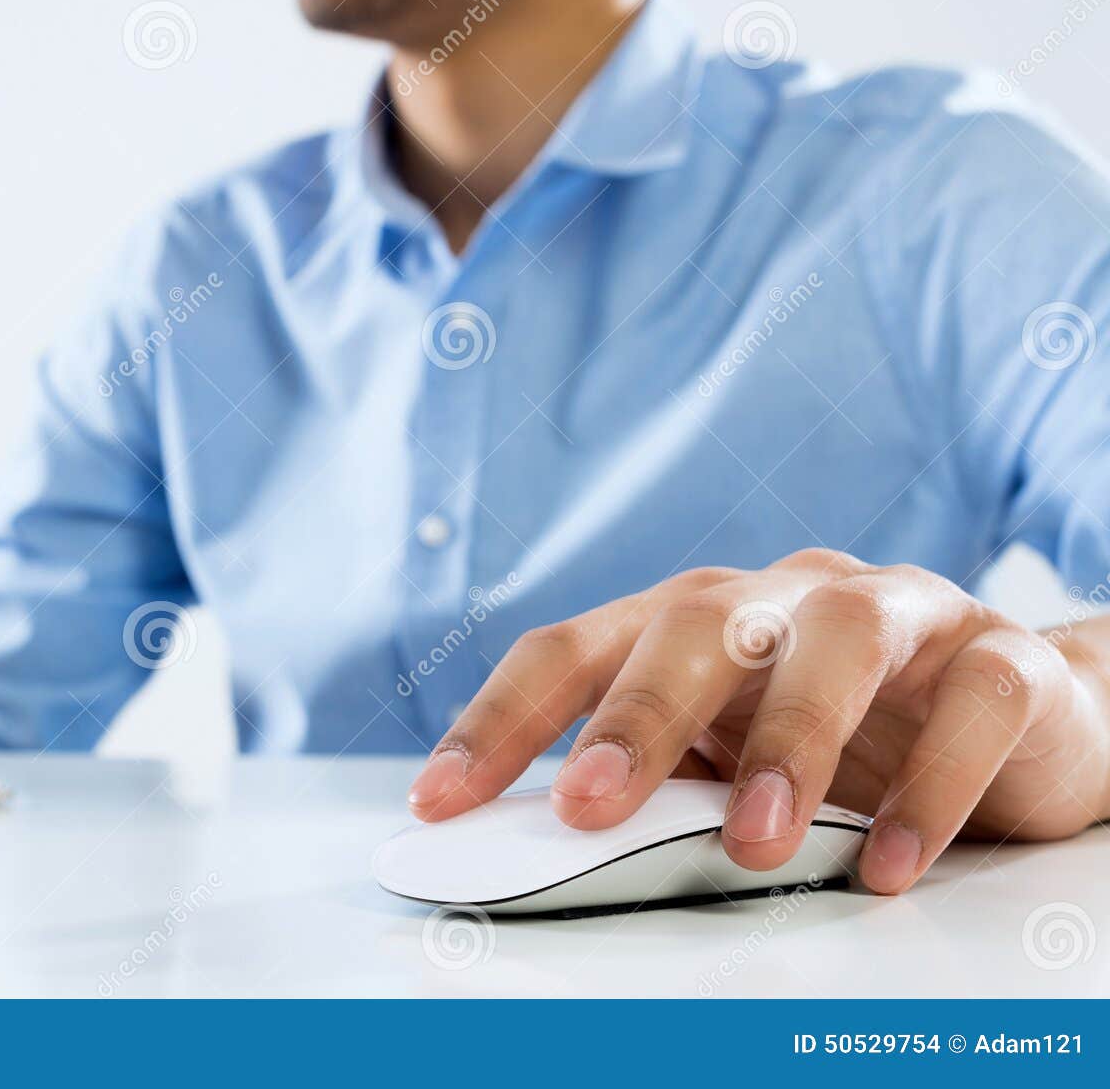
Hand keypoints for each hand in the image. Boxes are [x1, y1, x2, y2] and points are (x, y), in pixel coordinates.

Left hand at [407, 549, 1109, 893]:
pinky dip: (932, 785)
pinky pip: (971, 701)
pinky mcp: (998, 660)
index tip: (439, 800)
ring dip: (789, 741)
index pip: (576, 647)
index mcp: (697, 617)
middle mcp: (784, 598)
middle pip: (694, 623)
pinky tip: (887, 862)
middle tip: (585, 804)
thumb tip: (538, 846)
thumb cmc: (847, 738)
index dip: (501, 719)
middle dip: (635, 714)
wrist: (1020, 716)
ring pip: (837, 640)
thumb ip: (655, 782)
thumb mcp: (732, 755)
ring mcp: (898, 614)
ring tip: (755, 844)